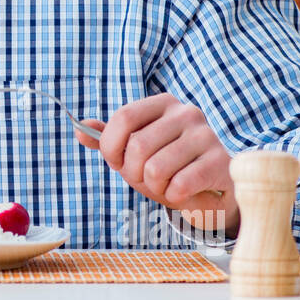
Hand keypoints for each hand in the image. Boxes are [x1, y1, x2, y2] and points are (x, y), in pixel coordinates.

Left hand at [75, 94, 238, 235]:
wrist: (213, 188)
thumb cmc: (170, 166)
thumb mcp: (136, 151)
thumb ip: (109, 140)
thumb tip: (79, 130)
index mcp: (163, 103)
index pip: (124, 117)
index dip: (112, 147)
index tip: (117, 162)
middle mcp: (187, 113)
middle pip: (137, 146)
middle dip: (133, 173)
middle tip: (147, 179)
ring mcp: (206, 136)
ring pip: (156, 169)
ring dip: (155, 188)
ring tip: (168, 185)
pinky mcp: (220, 162)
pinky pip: (180, 185)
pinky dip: (174, 197)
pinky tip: (185, 192)